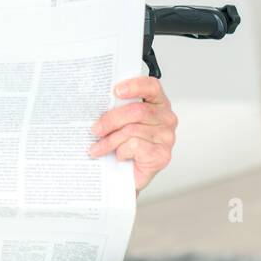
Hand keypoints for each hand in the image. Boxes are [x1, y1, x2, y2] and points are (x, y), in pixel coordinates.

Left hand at [88, 76, 177, 193]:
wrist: (125, 175)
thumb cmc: (122, 144)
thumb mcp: (119, 122)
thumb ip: (116, 108)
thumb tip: (94, 101)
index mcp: (157, 104)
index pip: (152, 86)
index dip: (135, 85)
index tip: (116, 91)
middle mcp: (166, 118)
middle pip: (136, 111)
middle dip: (110, 120)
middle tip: (95, 130)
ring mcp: (167, 137)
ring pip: (132, 130)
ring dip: (109, 141)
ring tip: (98, 148)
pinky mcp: (162, 155)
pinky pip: (135, 146)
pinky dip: (121, 151)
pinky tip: (119, 156)